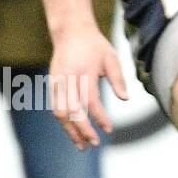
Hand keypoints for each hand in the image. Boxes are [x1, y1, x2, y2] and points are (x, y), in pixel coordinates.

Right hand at [48, 25, 128, 149]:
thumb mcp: (111, 58)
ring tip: (83, 145)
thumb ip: (118, 79)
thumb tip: (125, 99)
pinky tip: (74, 133)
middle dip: (82, 130)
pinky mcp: (52, 85)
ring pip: (59, 112)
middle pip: (71, 110)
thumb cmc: (95, 46)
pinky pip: (55, 108)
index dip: (99, 117)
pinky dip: (64, 123)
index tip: (108, 130)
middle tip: (95, 143)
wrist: (70, 31)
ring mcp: (56, 82)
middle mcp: (66, 79)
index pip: (90, 101)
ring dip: (70, 131)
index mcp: (83, 72)